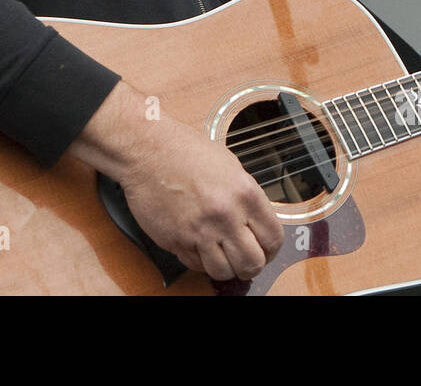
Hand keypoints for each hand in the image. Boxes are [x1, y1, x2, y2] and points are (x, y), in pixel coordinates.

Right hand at [67, 82, 282, 281]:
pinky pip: (195, 265)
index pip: (273, 238)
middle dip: (251, 265)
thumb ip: (244, 197)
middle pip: (252, 263)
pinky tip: (197, 245)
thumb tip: (254, 223)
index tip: (264, 250)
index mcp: (245, 193)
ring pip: (224, 271)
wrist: (147, 149)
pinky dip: (199, 260)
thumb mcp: (229, 166)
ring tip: (220, 255)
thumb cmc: (185, 150)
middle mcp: (225, 215)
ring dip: (224, 267)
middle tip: (244, 259)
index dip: (271, 249)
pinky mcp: (176, 240)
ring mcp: (199, 230)